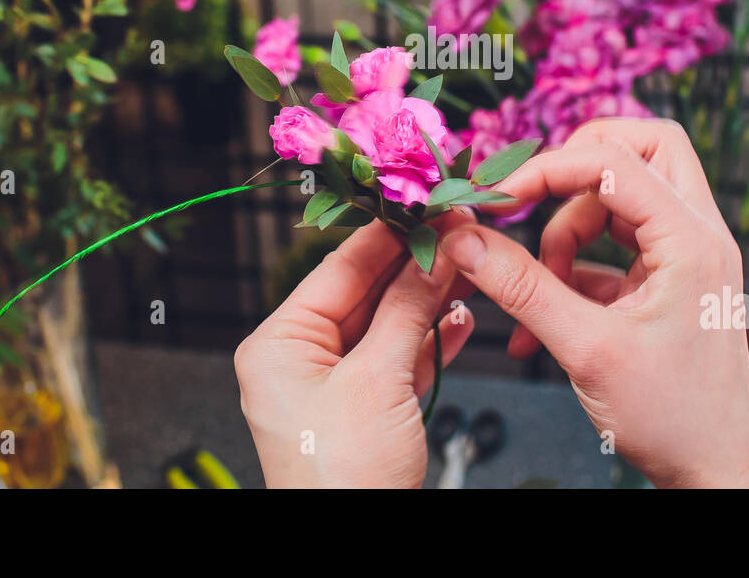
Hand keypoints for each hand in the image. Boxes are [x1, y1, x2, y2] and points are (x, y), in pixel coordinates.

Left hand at [234, 214, 473, 487]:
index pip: (338, 269)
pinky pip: (397, 359)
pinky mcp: (364, 409)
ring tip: (469, 268)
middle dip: (415, 266)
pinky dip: (429, 340)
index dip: (388, 235)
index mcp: (278, 345)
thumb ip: (409, 309)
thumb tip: (438, 252)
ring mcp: (332, 385)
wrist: (358, 549)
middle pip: (364, 293)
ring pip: (386, 324)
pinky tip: (460, 319)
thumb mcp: (378, 380)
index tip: (428, 205)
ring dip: (428, 300)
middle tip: (459, 232)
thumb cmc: (343, 480)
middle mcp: (299, 359)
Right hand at [438, 118, 748, 487]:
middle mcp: (698, 233)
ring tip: (541, 289)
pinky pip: (617, 241)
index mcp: (691, 239)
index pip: (614, 160)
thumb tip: (465, 240)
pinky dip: (576, 266)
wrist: (716, 469)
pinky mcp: (669, 277)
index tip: (498, 199)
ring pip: (624, 192)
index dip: (548, 169)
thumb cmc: (670, 417)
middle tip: (532, 198)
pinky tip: (545, 318)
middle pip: (642, 147)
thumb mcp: (586, 349)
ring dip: (570, 227)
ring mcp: (686, 253)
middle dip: (578, 164)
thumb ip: (523, 288)